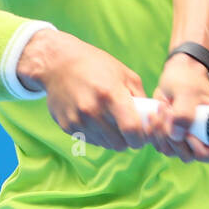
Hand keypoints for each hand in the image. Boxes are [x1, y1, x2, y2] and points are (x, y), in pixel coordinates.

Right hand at [27, 31, 153, 153]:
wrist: (58, 63)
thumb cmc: (96, 65)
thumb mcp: (123, 73)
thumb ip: (140, 97)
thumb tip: (150, 120)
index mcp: (111, 94)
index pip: (131, 131)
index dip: (140, 139)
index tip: (142, 137)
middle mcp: (93, 110)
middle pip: (119, 144)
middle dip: (127, 140)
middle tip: (126, 130)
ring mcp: (78, 120)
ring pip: (105, 144)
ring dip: (111, 138)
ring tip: (110, 121)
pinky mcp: (67, 126)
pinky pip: (89, 140)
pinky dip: (96, 135)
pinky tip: (94, 118)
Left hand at [147, 52, 208, 163]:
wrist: (177, 73)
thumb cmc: (188, 78)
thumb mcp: (187, 91)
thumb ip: (183, 113)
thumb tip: (177, 135)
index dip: (201, 149)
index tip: (187, 132)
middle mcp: (208, 136)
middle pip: (191, 155)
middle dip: (173, 137)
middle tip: (166, 111)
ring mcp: (190, 139)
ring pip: (173, 152)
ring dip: (161, 133)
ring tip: (160, 108)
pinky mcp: (175, 137)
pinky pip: (162, 145)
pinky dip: (155, 133)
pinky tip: (154, 115)